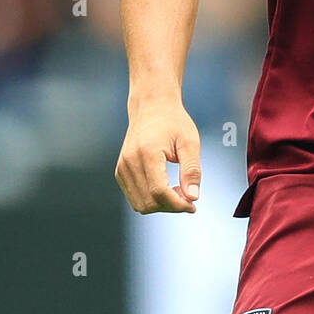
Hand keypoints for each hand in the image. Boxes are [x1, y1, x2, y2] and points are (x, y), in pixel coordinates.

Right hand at [115, 98, 201, 213]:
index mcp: (147, 153)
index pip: (159, 192)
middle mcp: (129, 162)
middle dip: (171, 206)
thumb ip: (192, 170)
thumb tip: (193, 197)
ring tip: (179, 192)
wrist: (152, 107)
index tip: (193, 206)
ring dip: (161, 205)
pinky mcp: (120, 172)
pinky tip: (166, 189)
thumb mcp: (190, 142)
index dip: (177, 204)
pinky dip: (151, 200)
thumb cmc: (174, 122)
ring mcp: (122, 168)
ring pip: (139, 204)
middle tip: (189, 198)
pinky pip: (134, 197)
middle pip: (149, 201)